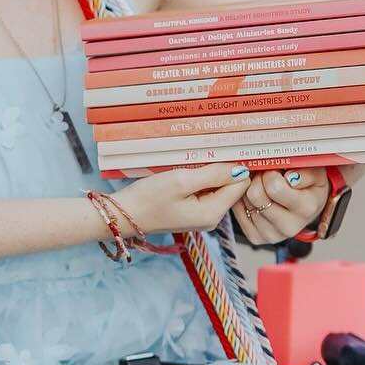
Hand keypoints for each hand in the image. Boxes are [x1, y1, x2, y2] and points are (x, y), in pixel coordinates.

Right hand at [103, 160, 261, 238]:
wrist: (123, 215)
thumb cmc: (148, 198)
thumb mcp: (182, 180)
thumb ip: (214, 174)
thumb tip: (241, 168)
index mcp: (213, 212)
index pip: (241, 184)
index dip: (238, 164)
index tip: (229, 147)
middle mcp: (212, 218)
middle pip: (231, 186)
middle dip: (225, 168)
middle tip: (210, 149)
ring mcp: (202, 216)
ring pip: (218, 187)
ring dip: (212, 172)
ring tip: (197, 159)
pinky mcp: (192, 212)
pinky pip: (205, 191)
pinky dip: (201, 179)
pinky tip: (189, 170)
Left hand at [231, 168, 327, 245]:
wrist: (307, 206)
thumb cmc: (310, 186)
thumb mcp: (316, 173)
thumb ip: (306, 172)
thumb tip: (291, 178)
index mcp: (306, 208)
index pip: (274, 186)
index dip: (271, 173)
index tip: (276, 171)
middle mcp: (289, 226)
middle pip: (255, 194)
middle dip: (258, 179)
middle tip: (266, 176)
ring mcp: (271, 235)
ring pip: (244, 200)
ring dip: (250, 189)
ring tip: (264, 187)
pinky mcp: (256, 237)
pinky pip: (237, 210)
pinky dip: (243, 200)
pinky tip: (256, 198)